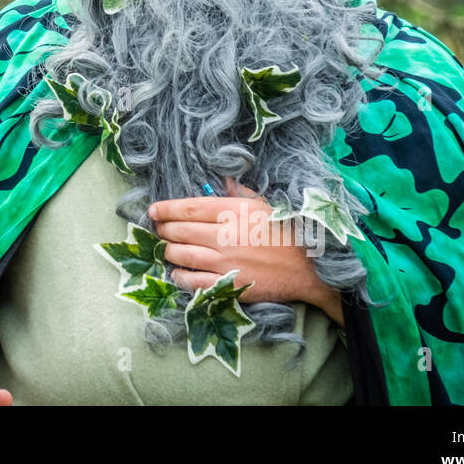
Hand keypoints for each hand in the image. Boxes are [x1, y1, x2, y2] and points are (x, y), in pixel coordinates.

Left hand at [148, 184, 343, 325]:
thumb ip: (238, 191)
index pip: (188, 207)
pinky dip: (180, 276)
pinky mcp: (229, 285)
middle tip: (157, 229)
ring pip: (182, 255)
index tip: (153, 209)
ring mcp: (226, 262)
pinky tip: (176, 272)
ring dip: (167, 251)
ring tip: (164, 248)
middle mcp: (225, 235)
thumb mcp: (264, 203)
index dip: (166, 208)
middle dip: (163, 229)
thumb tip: (219, 178)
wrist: (310, 268)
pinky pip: (194, 282)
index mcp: (233, 211)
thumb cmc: (287, 231)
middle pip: (180, 231)